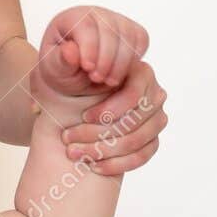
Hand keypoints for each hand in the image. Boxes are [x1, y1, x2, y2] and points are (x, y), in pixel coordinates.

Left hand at [35, 5, 166, 175]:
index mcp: (138, 68)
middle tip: (69, 138)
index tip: (82, 117)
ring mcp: (157, 116)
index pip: (133, 93)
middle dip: (98, 133)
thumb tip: (70, 52)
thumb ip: (64, 59)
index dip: (108, 110)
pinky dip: (118, 164)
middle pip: (134, 120)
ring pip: (137, 139)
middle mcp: (154, 91)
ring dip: (103, 150)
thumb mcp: (60, 67)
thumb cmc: (68, 79)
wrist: (69, 100)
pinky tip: (94, 165)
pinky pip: (143, 155)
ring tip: (75, 152)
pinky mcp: (153, 138)